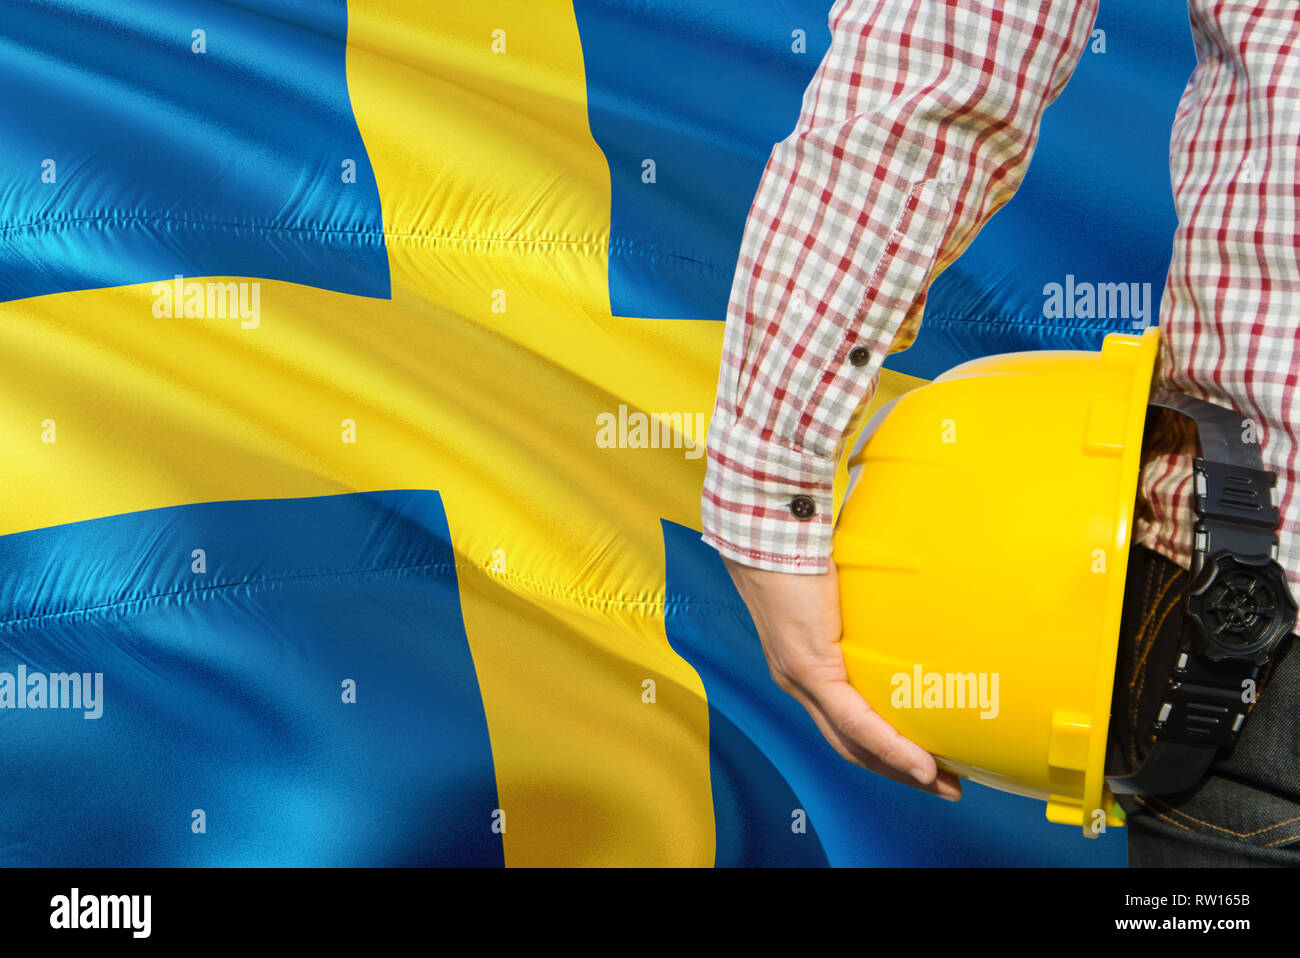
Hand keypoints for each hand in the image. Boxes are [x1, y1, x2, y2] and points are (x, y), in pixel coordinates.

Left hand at [722, 555, 960, 800]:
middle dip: (897, 772)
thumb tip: (905, 597)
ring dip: (900, 769)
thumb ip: (861, 607)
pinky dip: (888, 745)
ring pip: (852, 743)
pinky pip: (853, 718)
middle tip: (943, 784)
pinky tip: (919, 763)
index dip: (881, 750)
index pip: (843, 725)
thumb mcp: (838, 591)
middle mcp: (798, 683)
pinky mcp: (809, 667)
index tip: (922, 762)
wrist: (768, 534)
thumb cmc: (800, 550)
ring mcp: (801, 679)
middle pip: (850, 746)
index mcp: (804, 668)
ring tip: (941, 782)